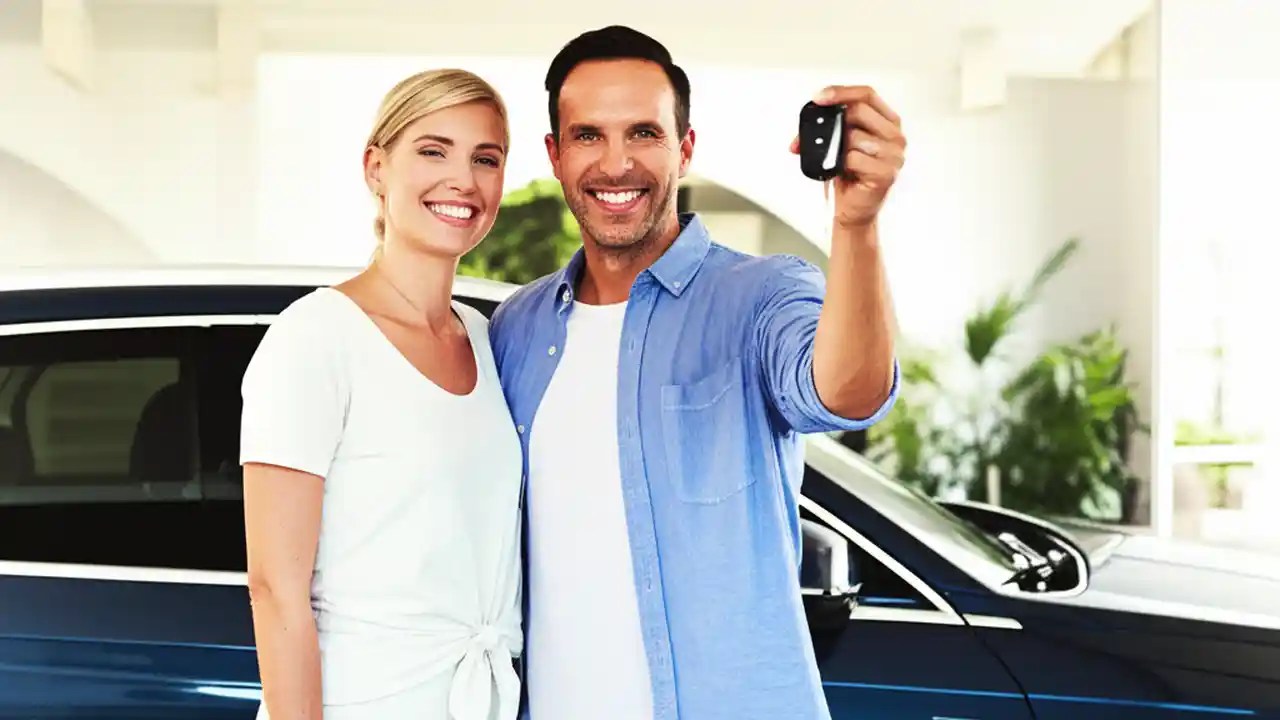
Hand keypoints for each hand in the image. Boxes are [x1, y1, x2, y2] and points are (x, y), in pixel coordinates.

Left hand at [790, 86, 905, 228]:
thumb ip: (828, 128)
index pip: (867, 94)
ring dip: (834, 148)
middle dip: (830, 121)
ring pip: (854, 136)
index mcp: (888, 122)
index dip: (841, 92)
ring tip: (832, 160)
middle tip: (812, 135)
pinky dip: (840, 164)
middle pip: (859, 111)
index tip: (819, 97)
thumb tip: (799, 134)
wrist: (852, 210)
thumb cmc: (848, 176)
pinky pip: (853, 158)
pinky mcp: (886, 174)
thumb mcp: (838, 144)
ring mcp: (894, 155)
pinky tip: (843, 172)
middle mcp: (896, 136)